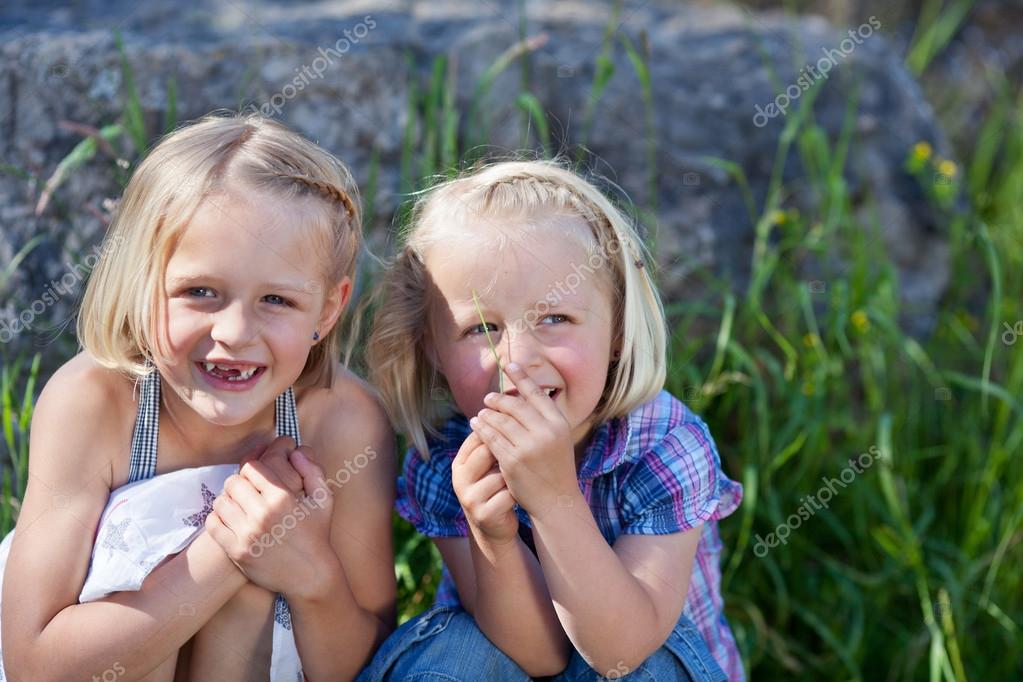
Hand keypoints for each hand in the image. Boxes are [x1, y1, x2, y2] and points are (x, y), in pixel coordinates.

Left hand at [205, 437, 339, 599]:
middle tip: (248, 490)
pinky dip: (218, 518)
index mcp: (282, 498)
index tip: (258, 475)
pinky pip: (213, 524)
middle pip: (233, 482)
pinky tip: (231, 520)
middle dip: (240, 482)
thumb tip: (296, 451)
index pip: (251, 468)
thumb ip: (312, 469)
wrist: (310, 576)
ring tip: (240, 505)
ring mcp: (247, 534)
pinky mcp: (236, 551)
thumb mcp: (324, 498)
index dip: (253, 467)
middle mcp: (262, 514)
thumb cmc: (317, 534)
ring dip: (228, 500)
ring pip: (221, 501)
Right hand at [451, 430, 519, 545]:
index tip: (520, 432)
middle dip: (509, 452)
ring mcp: (469, 498)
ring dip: (516, 475)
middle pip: (488, 451)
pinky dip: (518, 494)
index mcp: (459, 462)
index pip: (479, 435)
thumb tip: (508, 408)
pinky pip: (508, 495)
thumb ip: (492, 443)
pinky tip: (521, 495)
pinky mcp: (483, 514)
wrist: (495, 527)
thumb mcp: (488, 466)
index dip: (502, 431)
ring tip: (522, 478)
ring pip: (501, 474)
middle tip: (525, 454)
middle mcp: (459, 478)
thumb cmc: (496, 488)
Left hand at [470, 363, 578, 518]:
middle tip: (488, 398)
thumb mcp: (558, 439)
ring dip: (488, 414)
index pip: (537, 393)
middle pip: (515, 405)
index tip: (509, 365)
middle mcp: (546, 433)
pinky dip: (482, 429)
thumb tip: (520, 396)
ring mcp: (528, 447)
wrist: (556, 500)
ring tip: (481, 413)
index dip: (522, 377)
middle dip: (498, 399)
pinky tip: (476, 425)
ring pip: (500, 421)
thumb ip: (542, 419)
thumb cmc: (555, 468)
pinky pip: (492, 439)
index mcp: (559, 424)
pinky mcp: (512, 461)